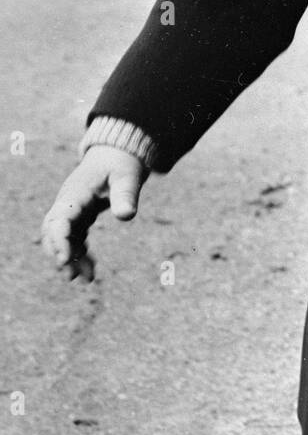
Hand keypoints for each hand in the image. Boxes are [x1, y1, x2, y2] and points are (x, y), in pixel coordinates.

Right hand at [41, 148, 146, 282]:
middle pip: (54, 231)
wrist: (116, 153)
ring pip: (64, 238)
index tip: (65, 258)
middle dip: (60, 253)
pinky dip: (80, 255)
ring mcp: (72, 210)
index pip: (60, 217)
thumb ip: (126, 194)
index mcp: (76, 192)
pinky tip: (91, 271)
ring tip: (85, 280)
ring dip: (71, 259)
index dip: (59, 238)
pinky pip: (75, 239)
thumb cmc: (121, 163)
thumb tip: (126, 216)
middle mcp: (69, 202)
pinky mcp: (80, 216)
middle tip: (71, 276)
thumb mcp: (127, 176)